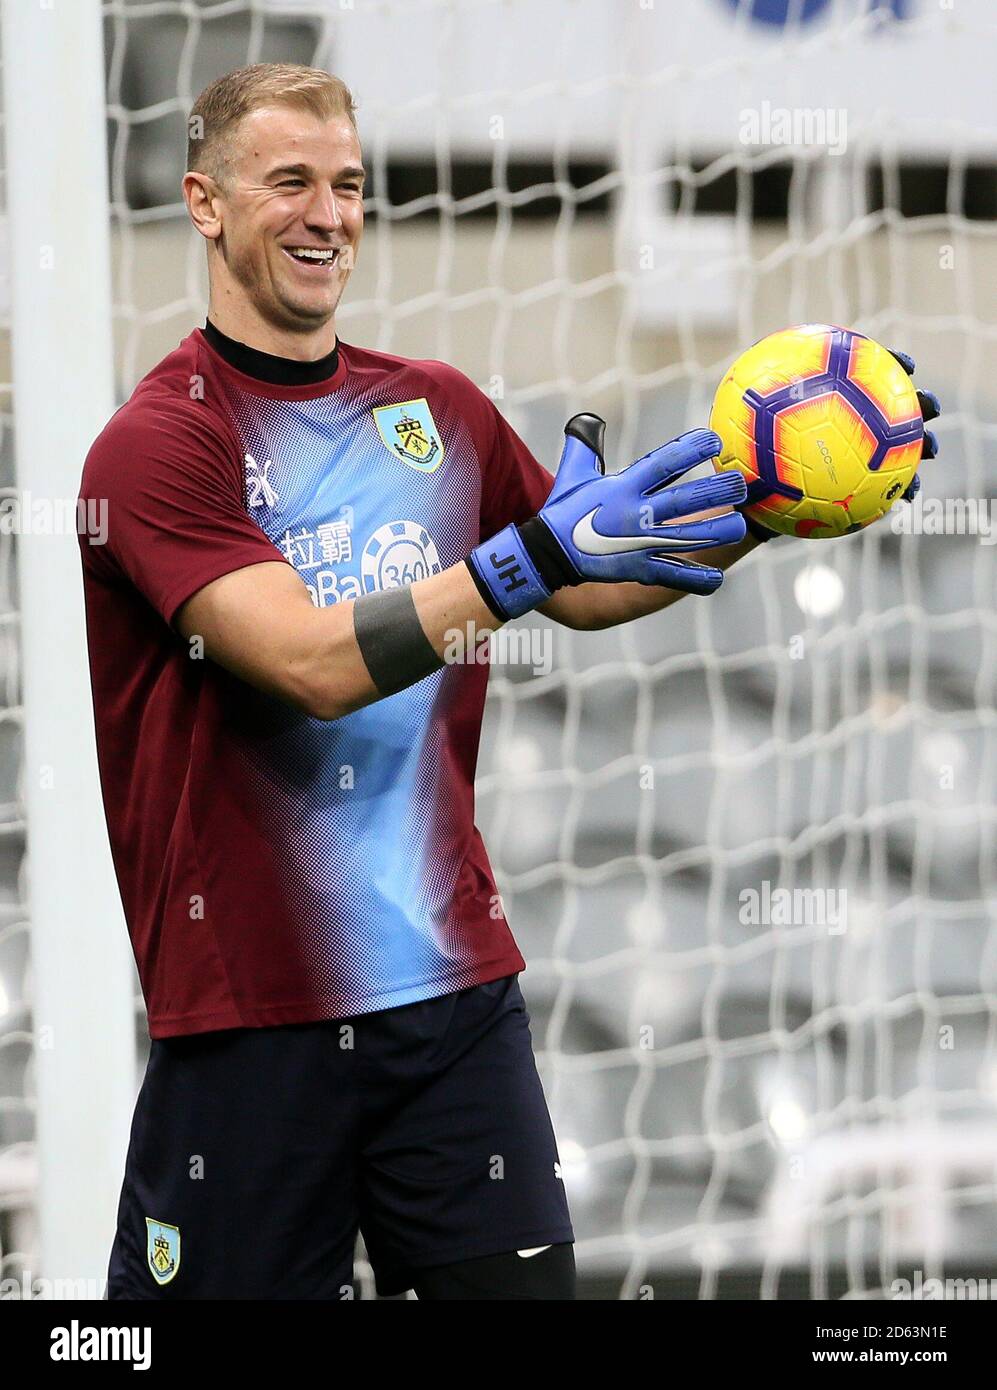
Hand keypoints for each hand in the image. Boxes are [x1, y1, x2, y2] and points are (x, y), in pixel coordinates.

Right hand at [468, 415, 746, 619]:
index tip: (714, 440)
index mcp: (623, 485)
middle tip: (741, 485)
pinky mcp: (637, 571)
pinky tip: (717, 579)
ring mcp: (638, 544)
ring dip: (717, 531)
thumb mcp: (574, 472)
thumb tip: (590, 419)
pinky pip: (672, 575)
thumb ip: (585, 442)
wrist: (545, 554)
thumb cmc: (562, 510)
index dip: (691, 449)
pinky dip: (695, 579)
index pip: (664, 461)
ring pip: (687, 537)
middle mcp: (635, 513)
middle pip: (685, 499)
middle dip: (716, 491)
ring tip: (739, 525)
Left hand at [745, 348, 940, 540]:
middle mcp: (853, 424)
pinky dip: (903, 490)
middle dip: (920, 403)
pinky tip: (910, 496)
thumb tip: (741, 381)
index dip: (891, 363)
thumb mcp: (738, 431)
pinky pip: (889, 488)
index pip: (868, 373)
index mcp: (833, 400)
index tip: (904, 364)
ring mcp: (862, 457)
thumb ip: (747, 406)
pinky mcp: (862, 488)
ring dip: (923, 446)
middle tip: (928, 405)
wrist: (750, 497)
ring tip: (931, 450)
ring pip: (903, 447)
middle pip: (896, 407)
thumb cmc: (743, 458)